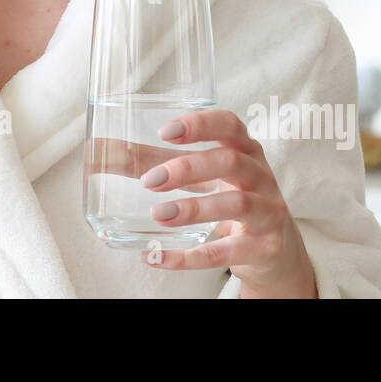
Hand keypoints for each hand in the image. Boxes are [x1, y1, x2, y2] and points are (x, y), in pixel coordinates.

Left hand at [134, 109, 317, 296]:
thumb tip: (102, 150)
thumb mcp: (205, 176)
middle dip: (187, 168)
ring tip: (158, 215)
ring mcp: (268, 213)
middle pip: (230, 162)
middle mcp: (261, 177)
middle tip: (150, 181)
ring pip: (236, 204)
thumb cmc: (234, 199)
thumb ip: (158, 161)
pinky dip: (189, 257)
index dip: (200, 124)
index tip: (165, 131)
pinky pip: (226, 252)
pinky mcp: (264, 249)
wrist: (278, 254)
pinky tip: (157, 257)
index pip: (230, 125)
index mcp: (246, 150)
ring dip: (193, 209)